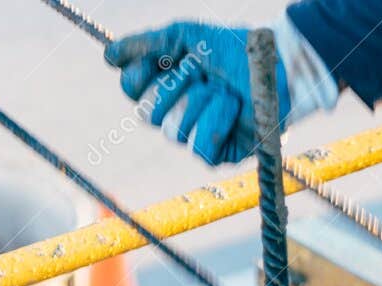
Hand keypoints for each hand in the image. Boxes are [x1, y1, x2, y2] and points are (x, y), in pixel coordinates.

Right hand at [106, 15, 337, 165]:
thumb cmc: (233, 49)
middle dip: (176, 88)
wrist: (273, 66)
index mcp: (166, 82)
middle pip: (148, 114)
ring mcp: (199, 133)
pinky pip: (201, 151)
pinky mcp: (223, 153)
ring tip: (225, 91)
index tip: (159, 61)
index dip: (139, 76)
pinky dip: (216, 126)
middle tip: (200, 74)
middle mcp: (178, 110)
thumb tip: (107, 55)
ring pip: (174, 133)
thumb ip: (145, 44)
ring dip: (202, 104)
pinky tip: (233, 111)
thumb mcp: (185, 36)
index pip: (131, 89)